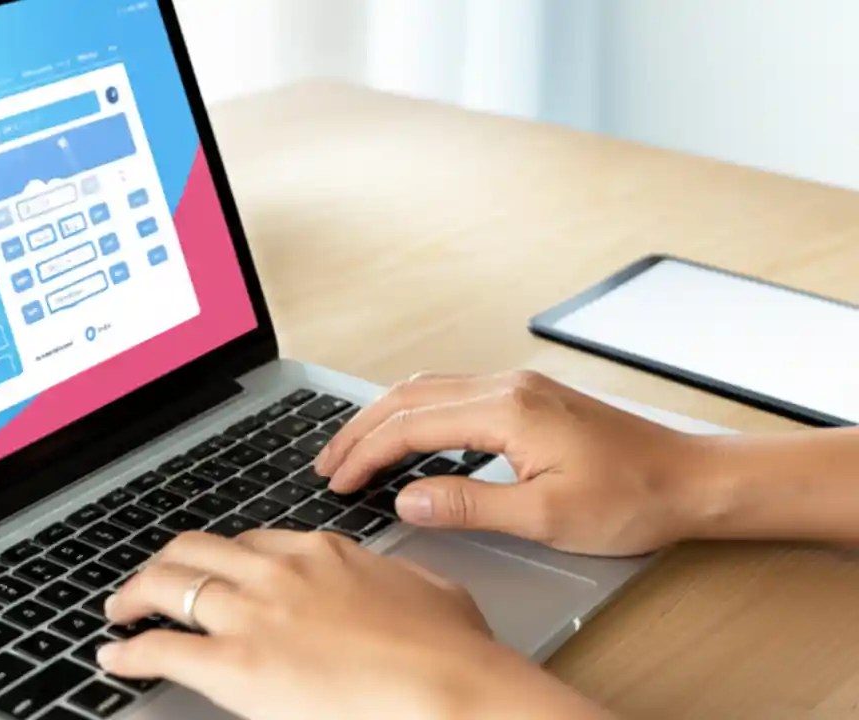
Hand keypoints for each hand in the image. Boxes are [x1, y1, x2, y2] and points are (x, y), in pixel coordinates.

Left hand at [98, 530, 606, 719]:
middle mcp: (277, 571)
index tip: (210, 567)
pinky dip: (129, 652)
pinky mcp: (234, 664)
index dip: (219, 556)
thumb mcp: (429, 590)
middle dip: (164, 562)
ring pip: (167, 586)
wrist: (446, 687)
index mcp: (320, 552)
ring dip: (134, 596)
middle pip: (195, 551)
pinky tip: (116, 657)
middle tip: (150, 579)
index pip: (249, 541)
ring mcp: (253, 613)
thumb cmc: (450, 651)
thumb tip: (395, 581)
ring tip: (119, 609)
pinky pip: (161, 649)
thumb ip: (394, 578)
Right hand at [316, 370, 707, 555]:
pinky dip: (413, 413)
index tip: (337, 481)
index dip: (366, 455)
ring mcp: (516, 386)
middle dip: (359, 430)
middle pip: (407, 397)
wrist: (690, 479)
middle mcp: (506, 386)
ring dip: (383, 417)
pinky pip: (450, 393)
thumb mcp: (545, 516)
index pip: (411, 426)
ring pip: (426, 389)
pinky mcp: (526, 397)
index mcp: (506, 410)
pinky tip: (406, 436)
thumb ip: (468, 504)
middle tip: (326, 464)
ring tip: (353, 450)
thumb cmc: (631, 498)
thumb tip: (406, 499)